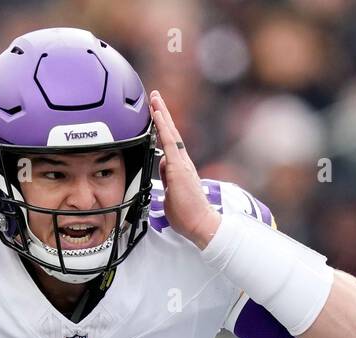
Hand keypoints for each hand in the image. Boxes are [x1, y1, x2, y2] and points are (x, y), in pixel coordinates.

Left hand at [150, 90, 220, 249]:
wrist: (201, 223)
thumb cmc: (187, 213)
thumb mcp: (171, 192)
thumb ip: (167, 177)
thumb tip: (163, 165)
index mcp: (180, 168)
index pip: (170, 143)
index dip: (162, 127)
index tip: (156, 113)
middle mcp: (183, 162)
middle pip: (171, 132)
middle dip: (162, 113)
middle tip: (154, 96)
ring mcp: (181, 163)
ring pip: (170, 133)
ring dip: (162, 115)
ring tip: (154, 99)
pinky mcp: (178, 168)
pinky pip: (169, 142)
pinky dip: (162, 126)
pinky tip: (157, 114)